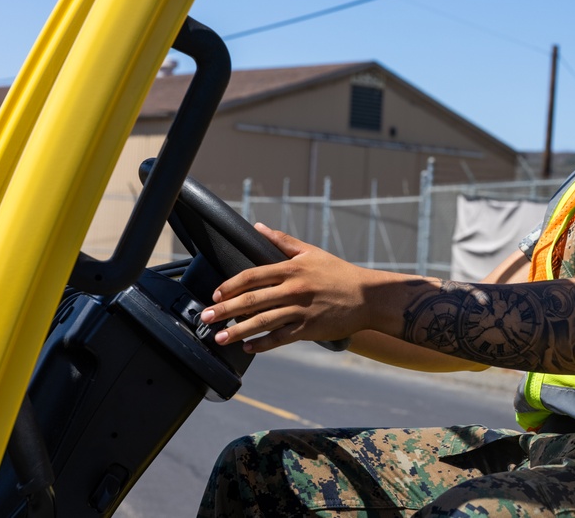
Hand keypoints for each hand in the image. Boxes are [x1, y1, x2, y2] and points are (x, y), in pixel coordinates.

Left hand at [199, 223, 380, 352]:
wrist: (368, 297)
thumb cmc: (339, 273)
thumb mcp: (311, 252)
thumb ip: (282, 241)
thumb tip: (257, 227)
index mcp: (292, 269)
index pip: (253, 276)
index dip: (231, 285)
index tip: (216, 294)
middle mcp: (294, 289)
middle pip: (252, 300)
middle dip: (225, 309)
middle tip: (206, 317)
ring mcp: (301, 310)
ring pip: (263, 322)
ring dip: (238, 331)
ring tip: (219, 337)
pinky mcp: (309, 329)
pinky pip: (281, 338)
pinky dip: (263, 344)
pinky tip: (248, 348)